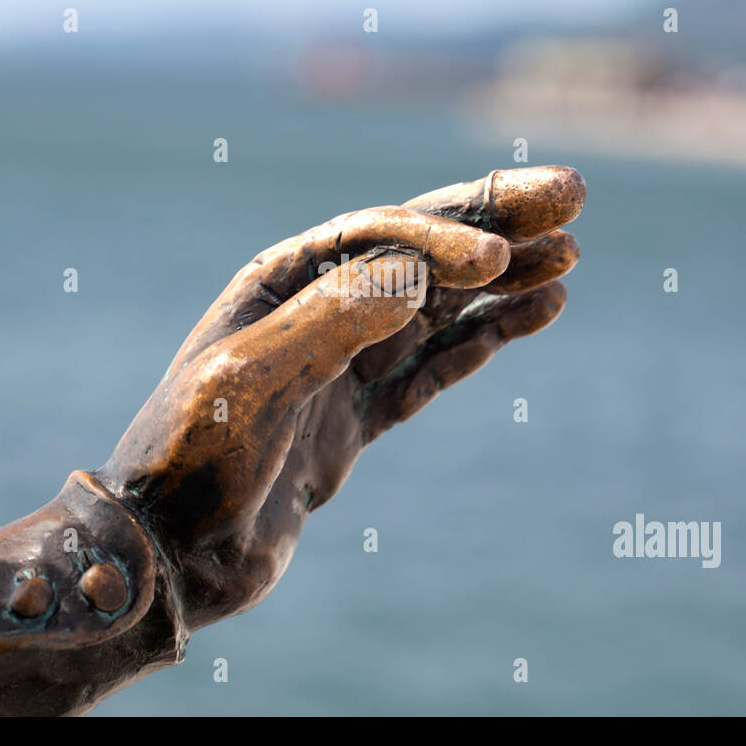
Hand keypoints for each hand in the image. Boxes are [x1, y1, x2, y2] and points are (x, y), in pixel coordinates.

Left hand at [97, 166, 585, 630]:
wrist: (172, 554)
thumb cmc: (192, 459)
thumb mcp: (250, 381)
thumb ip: (329, 325)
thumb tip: (412, 274)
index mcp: (281, 285)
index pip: (380, 238)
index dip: (444, 236)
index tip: (497, 257)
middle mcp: (316, 313)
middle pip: (423, 255)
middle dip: (495, 225)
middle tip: (573, 192)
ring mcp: (341, 366)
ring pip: (440, 310)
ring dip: (503, 282)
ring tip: (571, 255)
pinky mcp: (358, 420)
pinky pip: (435, 369)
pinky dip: (485, 342)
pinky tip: (535, 314)